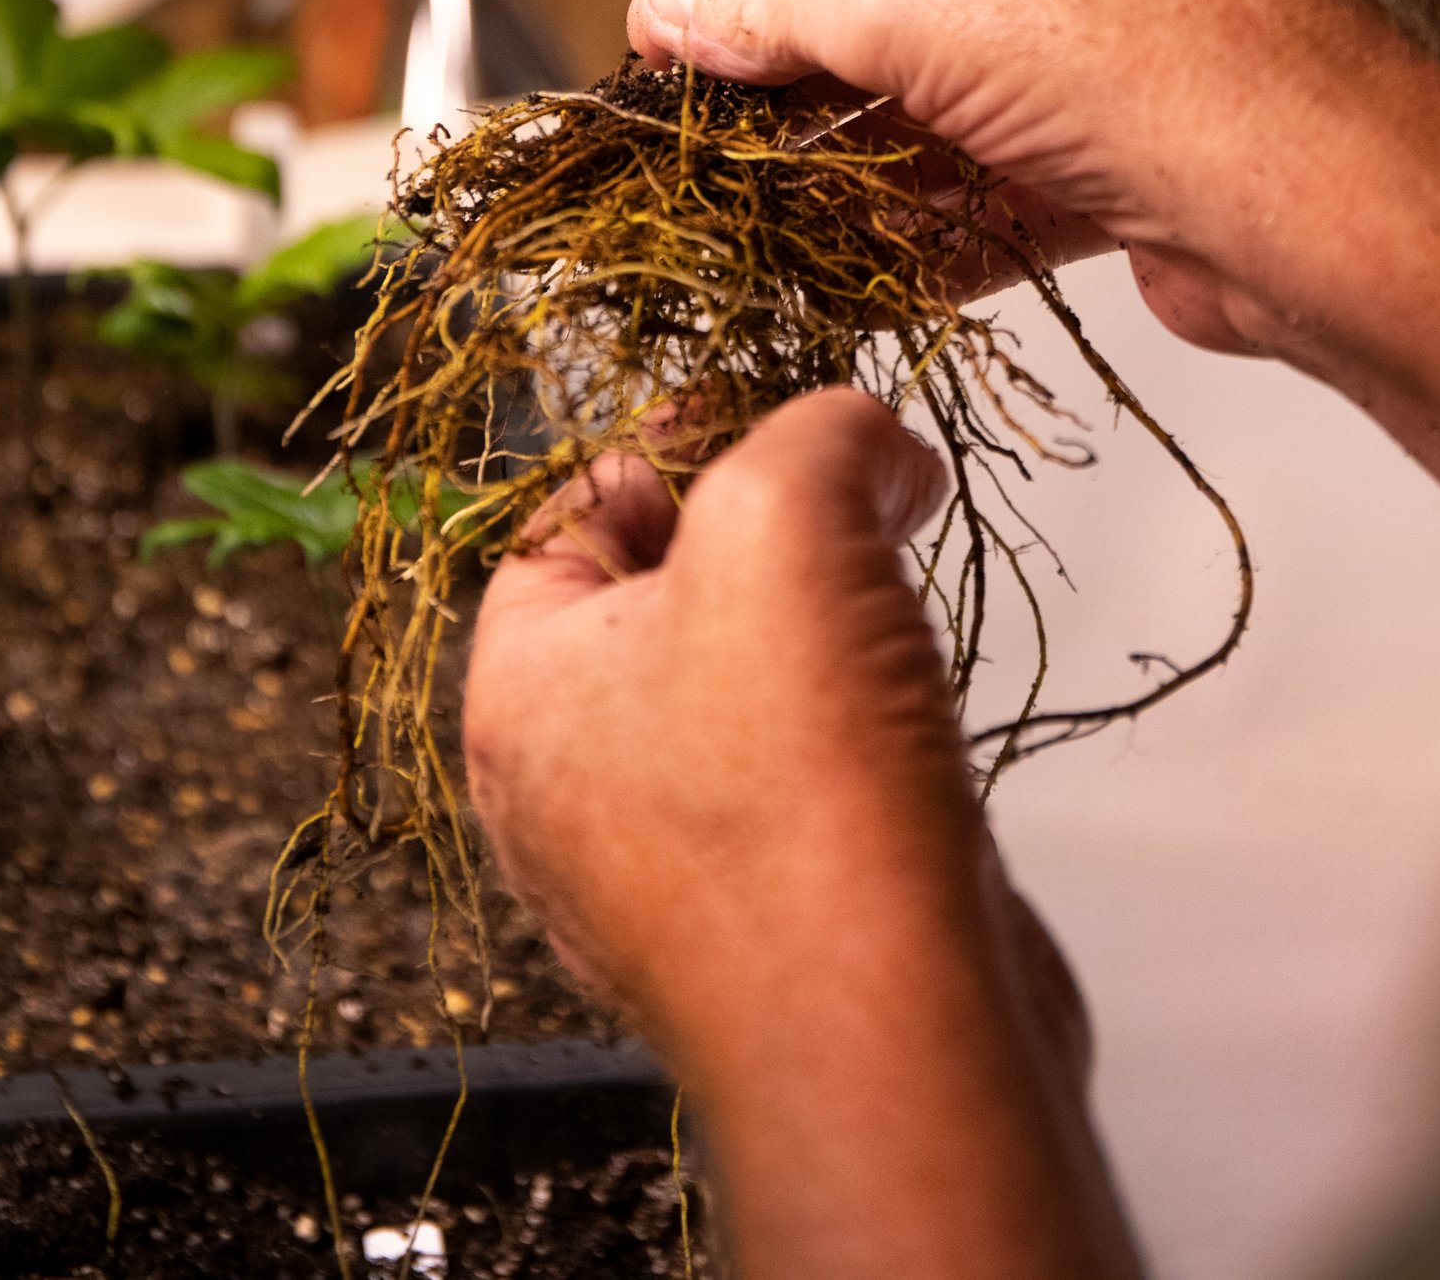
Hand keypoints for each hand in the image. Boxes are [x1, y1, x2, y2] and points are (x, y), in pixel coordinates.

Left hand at [465, 390, 1135, 1279]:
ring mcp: (667, 870)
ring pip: (743, 683)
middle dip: (774, 527)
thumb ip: (818, 431)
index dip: (685, 434)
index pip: (574, 507)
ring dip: (829, 621)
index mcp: (520, 690)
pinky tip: (919, 707)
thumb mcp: (787, 516)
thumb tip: (869, 444)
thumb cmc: (799, 790)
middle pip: (664, 590)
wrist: (894, 1031)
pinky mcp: (772, 919)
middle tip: (866, 494)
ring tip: (900, 592)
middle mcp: (571, 789)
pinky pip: (802, 776)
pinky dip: (861, 720)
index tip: (785, 408)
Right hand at [627, 0, 1439, 624]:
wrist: (1335, 218)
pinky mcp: (1144, 130)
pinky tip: (864, 261)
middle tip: (705, 117)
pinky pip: (1004, 157)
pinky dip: (933, 208)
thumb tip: (668, 0)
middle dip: (802, 53)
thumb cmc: (1157, 54)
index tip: (668, 14)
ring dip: (858, 145)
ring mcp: (1128, 12)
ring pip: (945, 73)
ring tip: (765, 200)